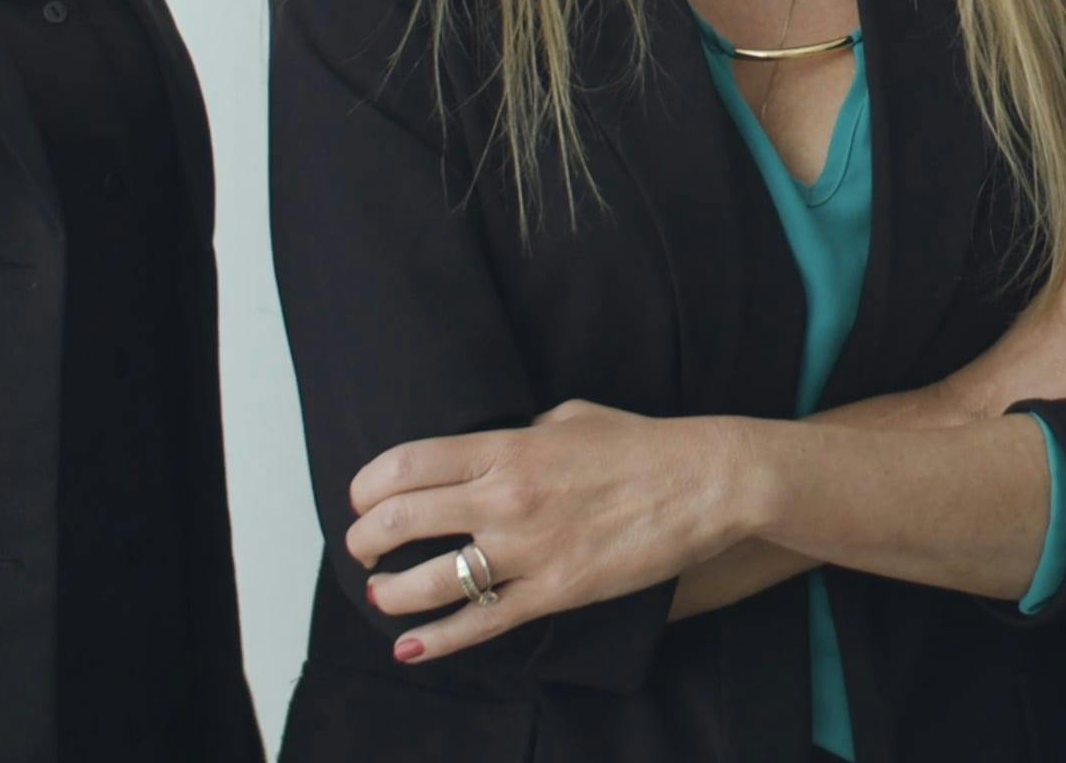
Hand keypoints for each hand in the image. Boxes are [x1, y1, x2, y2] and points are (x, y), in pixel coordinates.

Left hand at [348, 399, 755, 662]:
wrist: (704, 481)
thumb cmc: (641, 444)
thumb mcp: (569, 418)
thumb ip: (516, 434)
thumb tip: (484, 451)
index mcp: (505, 445)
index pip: (404, 465)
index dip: (365, 486)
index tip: (361, 499)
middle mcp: (505, 496)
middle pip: (399, 521)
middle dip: (365, 539)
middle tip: (364, 547)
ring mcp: (529, 548)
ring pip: (428, 581)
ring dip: (390, 591)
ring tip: (382, 592)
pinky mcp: (554, 591)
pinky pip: (479, 623)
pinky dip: (436, 641)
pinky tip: (409, 647)